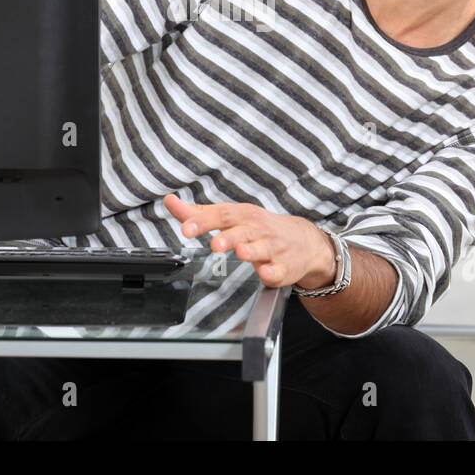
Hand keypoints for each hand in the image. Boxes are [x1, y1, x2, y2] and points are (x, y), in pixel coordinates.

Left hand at [163, 194, 334, 288]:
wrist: (304, 241)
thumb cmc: (260, 228)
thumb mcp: (232, 217)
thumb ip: (200, 213)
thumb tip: (170, 202)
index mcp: (243, 216)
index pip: (222, 215)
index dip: (203, 221)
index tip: (186, 228)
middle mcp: (257, 230)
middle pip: (242, 231)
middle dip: (229, 237)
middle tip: (214, 244)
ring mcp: (273, 249)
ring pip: (262, 249)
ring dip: (251, 251)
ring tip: (241, 252)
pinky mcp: (285, 268)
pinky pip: (279, 271)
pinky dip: (272, 272)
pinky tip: (266, 273)